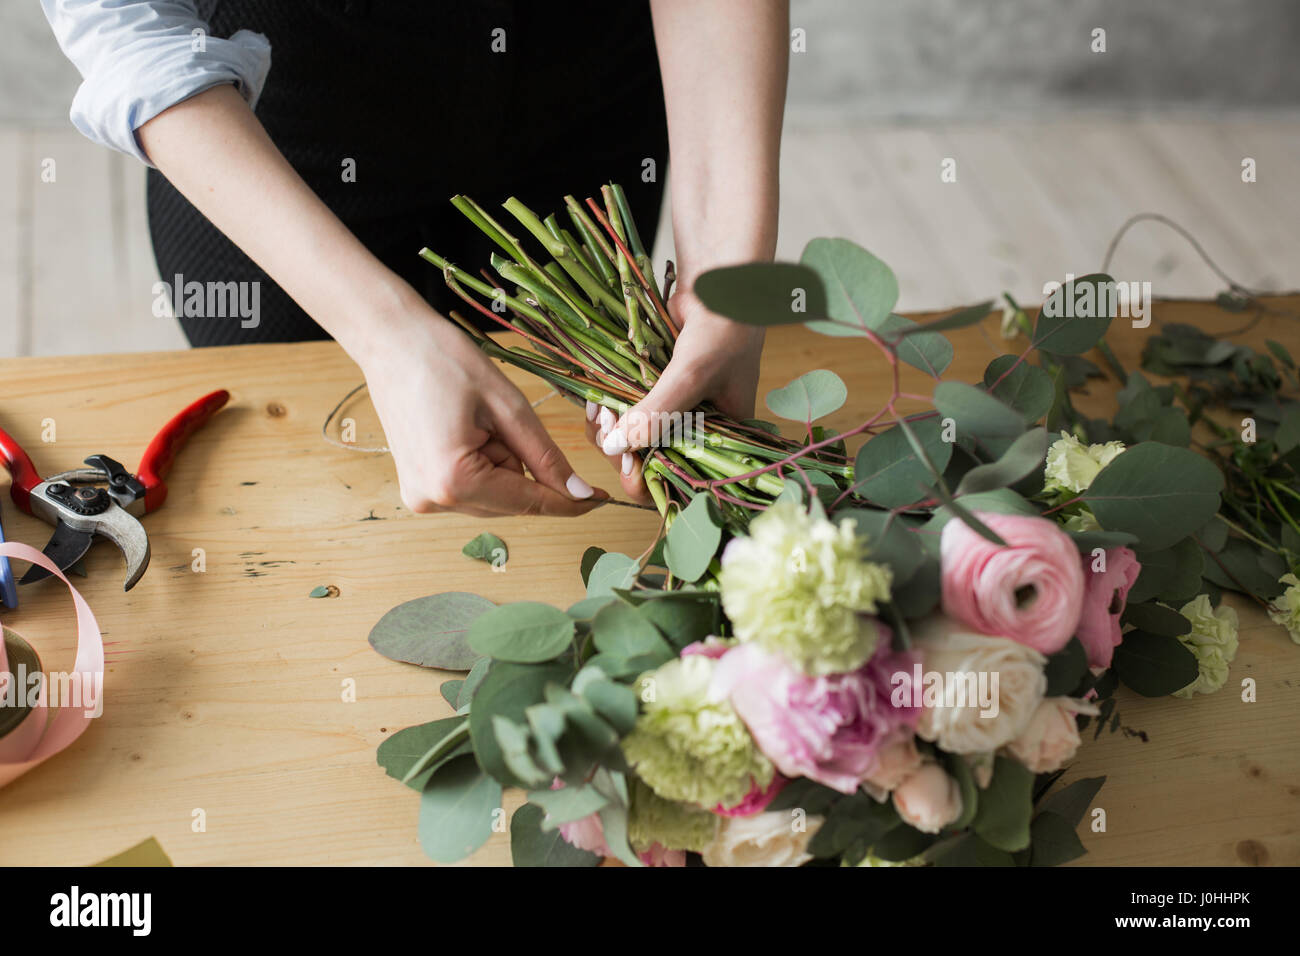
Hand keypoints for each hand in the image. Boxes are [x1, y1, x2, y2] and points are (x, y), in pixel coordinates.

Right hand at [361, 303, 607, 516]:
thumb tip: (579, 495)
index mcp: (455, 481)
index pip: (530, 503)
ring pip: (495, 497)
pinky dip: (486, 465)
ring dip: (505, 465)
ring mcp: (422, 499)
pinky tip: (470, 430)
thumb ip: (546, 457)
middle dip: (528, 471)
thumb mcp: (508, 407)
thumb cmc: (445, 360)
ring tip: (480, 420)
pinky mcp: (418, 489)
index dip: (571, 501)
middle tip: (507, 421)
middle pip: (513, 503)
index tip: (603, 499)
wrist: (389, 340)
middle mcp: (434, 500)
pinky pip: (473, 488)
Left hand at [586, 289, 764, 503]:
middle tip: (605, 424)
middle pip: (652, 458)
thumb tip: (616, 446)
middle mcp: (698, 427)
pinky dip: (609, 407)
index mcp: (722, 436)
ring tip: (599, 409)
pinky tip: (595, 401)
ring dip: (611, 428)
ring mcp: (674, 407)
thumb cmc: (725, 324)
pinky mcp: (653, 387)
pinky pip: (627, 409)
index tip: (626, 464)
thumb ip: (658, 412)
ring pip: (634, 435)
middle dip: (623, 448)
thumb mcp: (692, 373)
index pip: (684, 476)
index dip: (652, 477)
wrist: (719, 278)